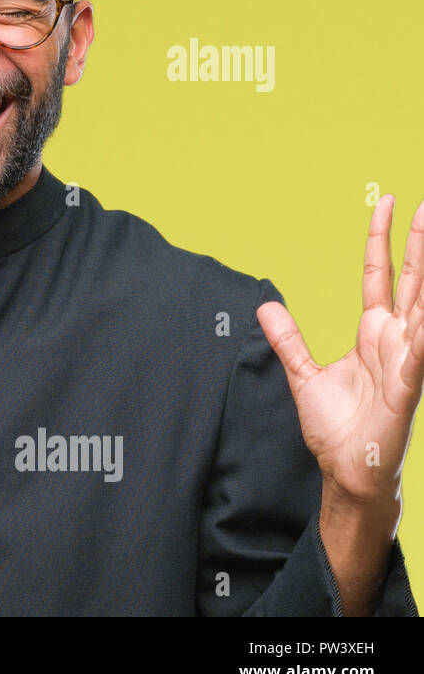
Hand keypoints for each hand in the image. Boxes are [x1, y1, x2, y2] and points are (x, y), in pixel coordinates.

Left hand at [257, 194, 423, 507]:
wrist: (348, 469)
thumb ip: (288, 339)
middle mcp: (396, 340)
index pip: (379, 276)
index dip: (381, 240)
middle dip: (419, 243)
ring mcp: (407, 361)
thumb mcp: (304, 374)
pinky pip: (422, 352)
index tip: (385, 204)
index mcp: (374, 333)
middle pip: (412, 281)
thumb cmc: (337, 428)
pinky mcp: (409, 386)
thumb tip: (264, 307)